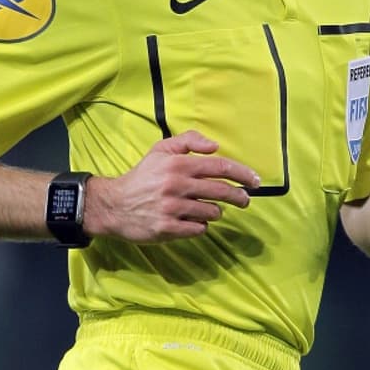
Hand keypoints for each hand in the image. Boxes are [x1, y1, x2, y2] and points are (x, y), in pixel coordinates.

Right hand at [84, 130, 260, 242]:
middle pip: (221, 191)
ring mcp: (172, 208)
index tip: (255, 181)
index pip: (220, 167)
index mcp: (178, 164)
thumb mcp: (160, 150)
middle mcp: (177, 185)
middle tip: (245, 200)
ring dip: (215, 211)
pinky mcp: (167, 229)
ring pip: (211, 212)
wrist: (114, 204)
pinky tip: (191, 221)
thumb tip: (215, 146)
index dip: (243, 174)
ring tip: (206, 209)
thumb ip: (188, 141)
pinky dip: (200, 225)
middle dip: (239, 196)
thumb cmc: (142, 176)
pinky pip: (198, 229)